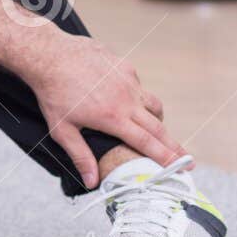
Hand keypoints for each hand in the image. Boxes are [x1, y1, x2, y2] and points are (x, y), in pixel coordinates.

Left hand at [26, 36, 184, 189]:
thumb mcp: (61, 129)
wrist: (49, 55)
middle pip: (158, 127)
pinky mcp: (124, 66)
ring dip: (157, 120)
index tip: (183, 166)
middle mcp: (126, 99)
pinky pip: (138, 86)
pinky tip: (126, 101)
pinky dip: (137, 97)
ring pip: (152, 104)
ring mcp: (128, 80)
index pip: (148, 143)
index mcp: (113, 118)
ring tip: (156, 131)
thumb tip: (92, 181)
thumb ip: (80, 155)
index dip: (167, 157)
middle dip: (174, 145)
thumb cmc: (53, 93)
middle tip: (187, 159)